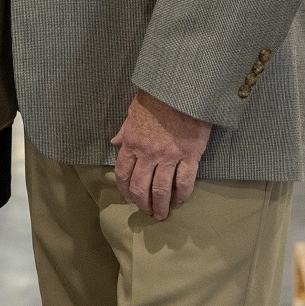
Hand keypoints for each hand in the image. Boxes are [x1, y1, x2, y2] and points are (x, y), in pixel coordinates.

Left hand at [109, 91, 211, 221]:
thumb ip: (124, 130)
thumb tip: (114, 142)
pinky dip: (182, 195)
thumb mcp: (133, 111)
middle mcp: (148, 153)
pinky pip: (184, 182)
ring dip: (160, 206)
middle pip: (140, 187)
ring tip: (161, 215)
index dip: (124, 190)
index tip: (128, 198)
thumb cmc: (157, 98)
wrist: (182, 90)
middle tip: (146, 212)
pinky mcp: (190, 156)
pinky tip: (180, 201)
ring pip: (161, 190)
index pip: (122, 173)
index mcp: (132, 142)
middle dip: (141, 203)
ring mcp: (169, 156)